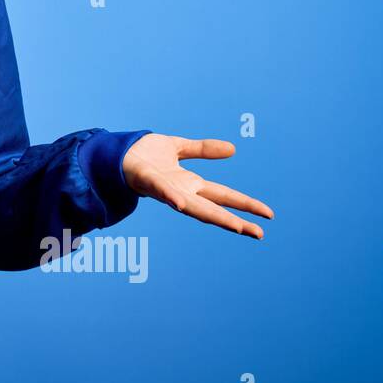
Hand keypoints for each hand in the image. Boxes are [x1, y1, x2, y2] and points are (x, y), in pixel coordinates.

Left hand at [122, 134, 273, 238]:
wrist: (114, 153)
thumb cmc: (144, 154)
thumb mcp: (178, 148)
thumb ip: (203, 150)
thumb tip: (233, 149)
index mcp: (190, 184)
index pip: (223, 197)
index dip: (245, 205)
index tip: (268, 216)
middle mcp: (181, 192)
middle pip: (214, 209)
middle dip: (236, 221)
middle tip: (260, 234)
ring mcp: (166, 190)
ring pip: (194, 206)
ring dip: (213, 217)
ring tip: (235, 226)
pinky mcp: (149, 181)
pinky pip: (163, 190)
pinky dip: (173, 197)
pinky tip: (182, 203)